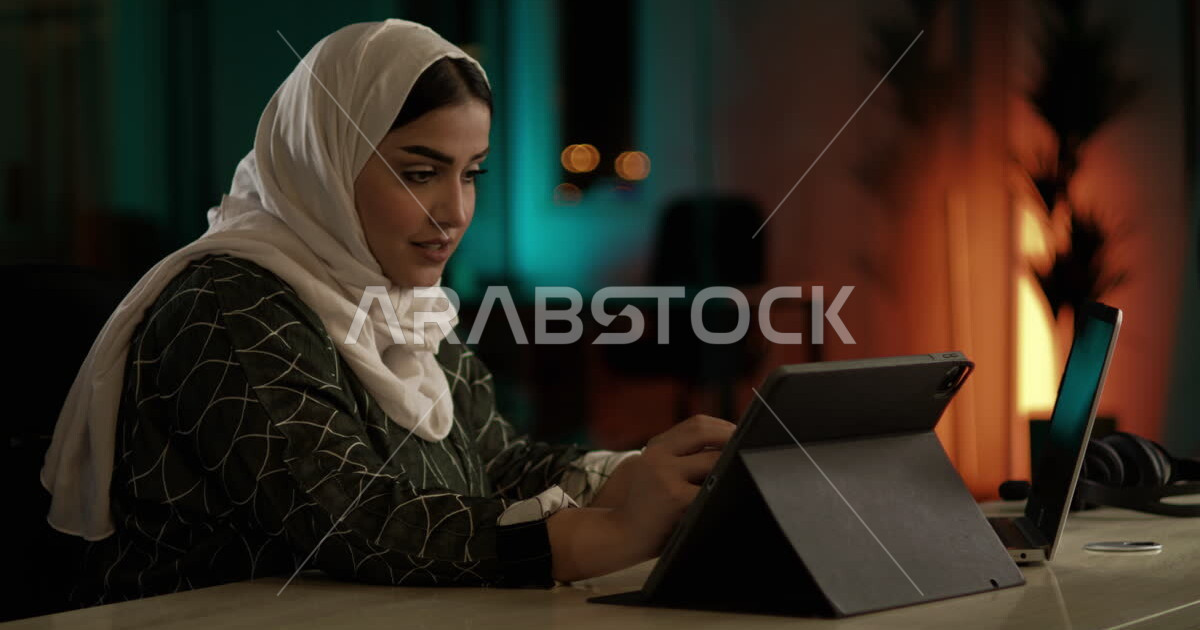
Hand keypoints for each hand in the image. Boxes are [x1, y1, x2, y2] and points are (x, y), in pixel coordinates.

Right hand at [610, 415, 735, 561]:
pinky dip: (723, 491)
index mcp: (656, 446)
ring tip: (739, 475)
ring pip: (712, 459)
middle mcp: (657, 455)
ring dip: (730, 466)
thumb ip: (684, 458)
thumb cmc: (649, 508)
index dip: (723, 427)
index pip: (697, 424)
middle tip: (749, 451)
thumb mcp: (657, 473)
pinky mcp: (675, 497)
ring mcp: (665, 474)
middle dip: (731, 438)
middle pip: (704, 432)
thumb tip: (731, 447)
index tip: (740, 438)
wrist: (621, 536)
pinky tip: (727, 498)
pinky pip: (711, 487)